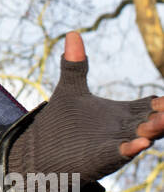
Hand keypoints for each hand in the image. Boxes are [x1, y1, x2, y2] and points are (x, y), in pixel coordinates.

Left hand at [8, 31, 163, 191]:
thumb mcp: (70, 90)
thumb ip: (75, 65)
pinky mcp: (102, 158)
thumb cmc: (61, 123)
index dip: (162, 102)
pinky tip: (141, 143)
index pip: (151, 106)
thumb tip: (72, 33)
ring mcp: (115, 144)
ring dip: (154, 130)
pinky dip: (132, 149)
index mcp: (123, 114)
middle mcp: (124, 130)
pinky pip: (121, 154)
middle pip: (155, 121)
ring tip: (161, 120)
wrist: (40, 150)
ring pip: (143, 138)